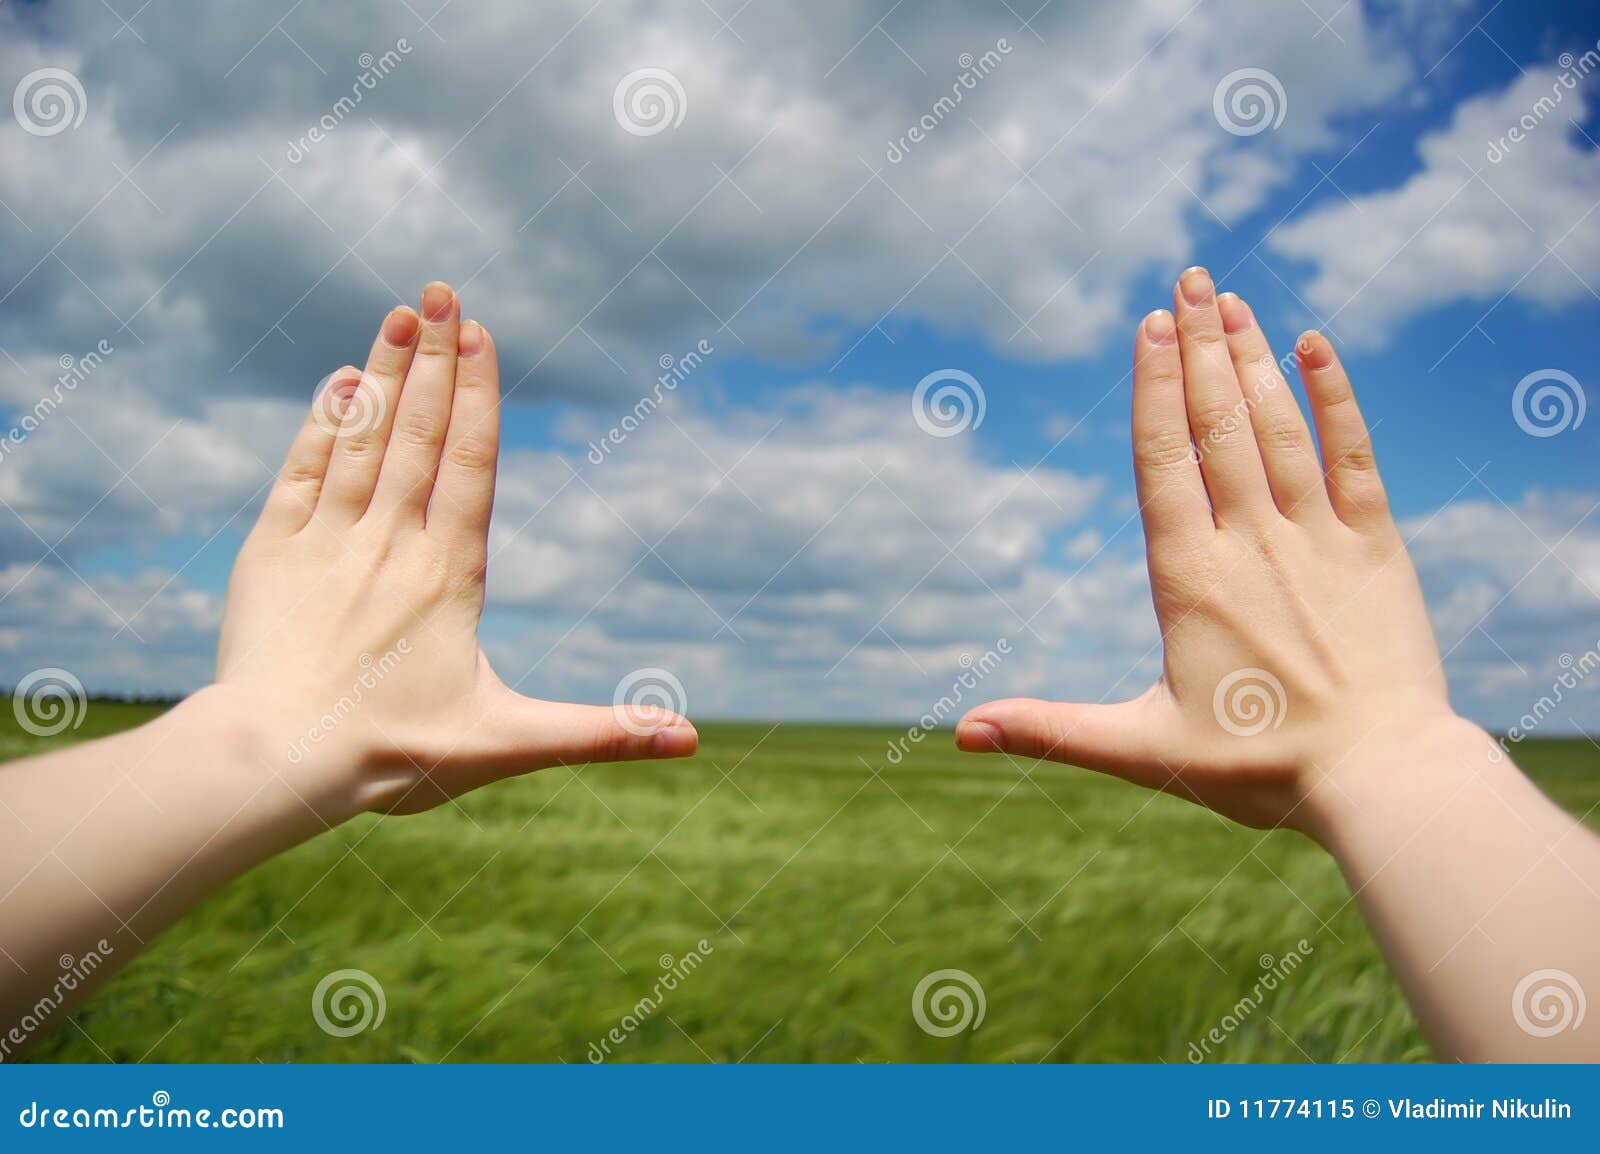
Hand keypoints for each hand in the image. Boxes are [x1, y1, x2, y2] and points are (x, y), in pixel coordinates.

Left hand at [210, 282, 696, 817]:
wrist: (276, 762)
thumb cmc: (396, 756)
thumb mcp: (510, 742)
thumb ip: (601, 731)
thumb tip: (692, 739)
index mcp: (449, 572)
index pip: (469, 462)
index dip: (476, 394)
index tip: (479, 332)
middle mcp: (389, 542)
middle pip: (417, 432)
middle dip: (434, 357)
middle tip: (444, 290)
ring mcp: (327, 541)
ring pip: (363, 438)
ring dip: (383, 371)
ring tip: (401, 312)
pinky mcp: (272, 554)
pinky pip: (302, 471)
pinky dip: (322, 423)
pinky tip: (338, 383)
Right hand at [956, 267, 1459, 832]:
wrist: (1382, 778)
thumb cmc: (1260, 769)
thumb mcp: (1143, 751)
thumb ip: (1051, 730)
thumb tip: (960, 731)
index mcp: (1191, 577)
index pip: (1164, 459)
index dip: (1155, 386)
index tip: (1151, 324)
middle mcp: (1253, 540)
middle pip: (1219, 423)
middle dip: (1201, 346)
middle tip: (1190, 278)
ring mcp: (1319, 536)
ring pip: (1278, 427)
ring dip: (1253, 358)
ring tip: (1232, 299)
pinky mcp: (1377, 546)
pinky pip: (1352, 455)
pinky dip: (1334, 398)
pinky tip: (1315, 348)